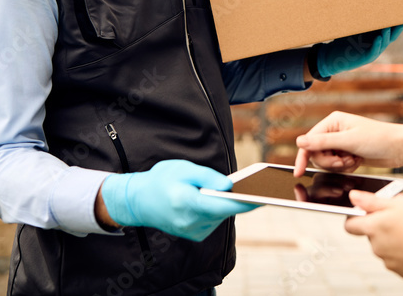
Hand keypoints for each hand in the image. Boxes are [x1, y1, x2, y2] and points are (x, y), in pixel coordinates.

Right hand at [100, 160, 257, 241]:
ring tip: (229, 188)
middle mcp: (190, 222)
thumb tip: (229, 186)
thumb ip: (207, 176)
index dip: (244, 202)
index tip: (263, 197)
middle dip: (237, 198)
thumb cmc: (162, 180)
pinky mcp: (195, 235)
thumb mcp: (183, 168)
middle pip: (224, 211)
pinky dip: (217, 209)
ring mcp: (192, 232)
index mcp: (186, 203)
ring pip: (220, 215)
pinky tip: (216, 197)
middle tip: (255, 184)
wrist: (139, 201)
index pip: (221, 206)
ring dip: (225, 202)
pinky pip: (214, 220)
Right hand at [294, 111, 402, 176]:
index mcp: (332, 122)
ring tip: (353, 160)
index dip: (303, 157)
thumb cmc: (378, 138)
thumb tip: (299, 141)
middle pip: (317, 154)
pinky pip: (338, 167)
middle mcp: (335, 131)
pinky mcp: (348, 154)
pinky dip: (346, 168)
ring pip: (327, 162)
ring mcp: (341, 144)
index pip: (309, 141)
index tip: (298, 172)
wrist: (399, 148)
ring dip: (339, 165)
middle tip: (343, 162)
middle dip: (329, 162)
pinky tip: (357, 162)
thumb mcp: (348, 140)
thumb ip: (322, 142)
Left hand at [311, 24, 402, 78]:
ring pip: (384, 42)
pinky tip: (378, 38)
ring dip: (387, 34)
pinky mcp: (366, 58)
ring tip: (388, 26)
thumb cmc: (344, 40)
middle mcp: (378, 43)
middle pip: (392, 34)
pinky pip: (373, 51)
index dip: (399, 20)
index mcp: (377, 35)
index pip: (391, 26)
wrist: (334, 56)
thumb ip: (360, 17)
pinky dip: (377, 45)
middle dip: (400, 27)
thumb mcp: (353, 27)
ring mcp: (373, 51)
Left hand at [344, 191, 402, 280]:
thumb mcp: (397, 203)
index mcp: (373, 228)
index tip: (369, 212)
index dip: (357, 217)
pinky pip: (399, 258)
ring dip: (397, 237)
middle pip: (373, 234)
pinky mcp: (401, 271)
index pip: (350, 225)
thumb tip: (353, 196)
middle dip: (385, 225)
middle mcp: (376, 247)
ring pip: (387, 245)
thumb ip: (372, 201)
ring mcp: (388, 261)